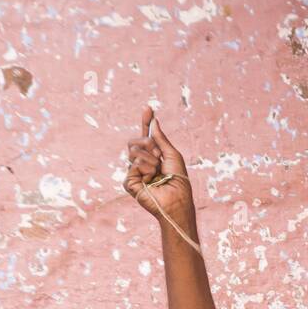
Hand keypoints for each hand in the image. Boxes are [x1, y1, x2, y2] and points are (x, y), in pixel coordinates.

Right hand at [122, 105, 191, 221]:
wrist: (176, 200)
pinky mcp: (129, 182)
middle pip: (134, 141)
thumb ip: (160, 139)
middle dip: (148, 143)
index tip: (148, 108)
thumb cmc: (178, 181)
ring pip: (132, 151)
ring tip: (157, 171)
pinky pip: (133, 165)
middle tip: (159, 155)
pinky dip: (145, 169)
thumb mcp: (172, 155)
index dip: (146, 122)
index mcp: (153, 157)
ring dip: (149, 158)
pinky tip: (151, 180)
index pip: (146, 137)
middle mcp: (142, 164)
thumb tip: (154, 122)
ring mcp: (134, 173)